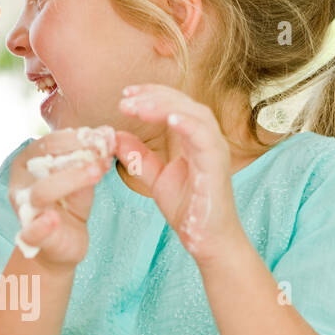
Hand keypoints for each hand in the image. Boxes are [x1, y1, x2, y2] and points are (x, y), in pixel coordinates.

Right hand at [9, 131, 112, 267]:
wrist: (63, 243)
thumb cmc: (69, 203)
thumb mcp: (83, 176)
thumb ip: (93, 158)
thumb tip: (110, 136)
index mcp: (29, 159)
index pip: (51, 141)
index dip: (80, 137)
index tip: (107, 137)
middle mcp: (21, 181)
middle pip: (46, 160)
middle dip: (78, 154)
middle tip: (106, 152)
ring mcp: (23, 208)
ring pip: (42, 191)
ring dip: (71, 179)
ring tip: (96, 173)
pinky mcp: (29, 236)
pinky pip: (31, 232)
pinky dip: (41, 226)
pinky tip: (54, 220)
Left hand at [116, 84, 242, 262]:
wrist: (206, 240)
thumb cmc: (188, 208)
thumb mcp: (156, 179)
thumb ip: (139, 158)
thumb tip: (116, 137)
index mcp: (194, 138)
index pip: (174, 105)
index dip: (151, 95)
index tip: (125, 95)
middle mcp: (207, 139)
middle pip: (183, 103)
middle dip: (153, 96)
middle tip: (126, 99)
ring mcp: (214, 150)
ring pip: (194, 114)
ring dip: (166, 106)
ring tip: (139, 107)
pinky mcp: (217, 166)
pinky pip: (206, 138)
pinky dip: (189, 125)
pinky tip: (170, 119)